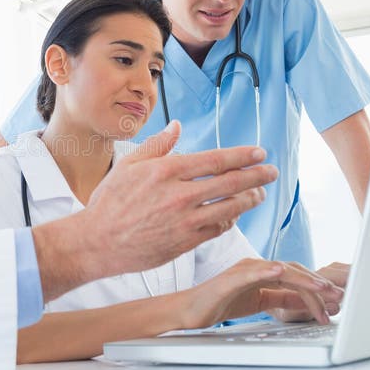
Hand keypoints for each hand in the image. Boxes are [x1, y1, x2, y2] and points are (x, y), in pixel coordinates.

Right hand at [33, 121, 278, 300]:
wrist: (97, 242)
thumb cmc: (110, 202)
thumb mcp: (129, 165)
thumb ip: (157, 145)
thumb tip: (177, 126)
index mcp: (166, 171)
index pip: (216, 160)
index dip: (243, 156)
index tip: (259, 153)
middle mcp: (179, 194)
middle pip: (230, 182)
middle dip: (257, 175)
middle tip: (272, 172)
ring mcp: (184, 220)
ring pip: (230, 207)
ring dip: (250, 199)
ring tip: (259, 194)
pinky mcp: (184, 242)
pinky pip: (217, 229)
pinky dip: (230, 220)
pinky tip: (234, 215)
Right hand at [179, 258, 343, 328]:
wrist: (190, 311)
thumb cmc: (219, 303)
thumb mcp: (260, 302)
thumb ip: (282, 299)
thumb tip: (308, 301)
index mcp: (262, 273)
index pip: (296, 276)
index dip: (316, 287)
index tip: (333, 302)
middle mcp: (255, 267)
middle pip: (292, 270)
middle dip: (317, 282)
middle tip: (336, 295)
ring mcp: (242, 270)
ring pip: (278, 269)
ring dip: (301, 278)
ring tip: (319, 287)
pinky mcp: (229, 279)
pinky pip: (250, 273)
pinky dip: (265, 270)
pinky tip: (279, 272)